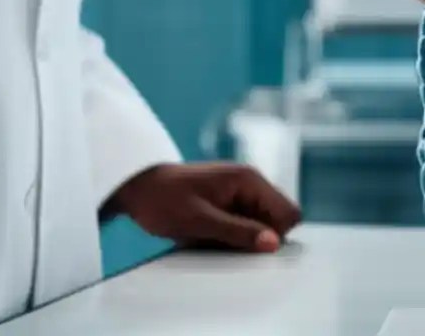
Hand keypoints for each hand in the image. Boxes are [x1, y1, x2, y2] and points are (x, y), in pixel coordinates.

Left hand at [105, 163, 301, 252]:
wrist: (135, 188)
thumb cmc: (163, 200)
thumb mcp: (199, 221)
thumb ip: (238, 231)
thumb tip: (274, 243)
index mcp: (249, 180)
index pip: (288, 213)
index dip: (274, 235)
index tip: (245, 244)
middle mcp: (251, 183)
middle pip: (277, 221)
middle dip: (255, 238)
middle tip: (222, 242)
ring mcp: (241, 193)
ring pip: (261, 226)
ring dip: (241, 238)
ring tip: (210, 237)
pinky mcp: (231, 203)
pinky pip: (244, 225)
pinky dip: (230, 236)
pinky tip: (208, 235)